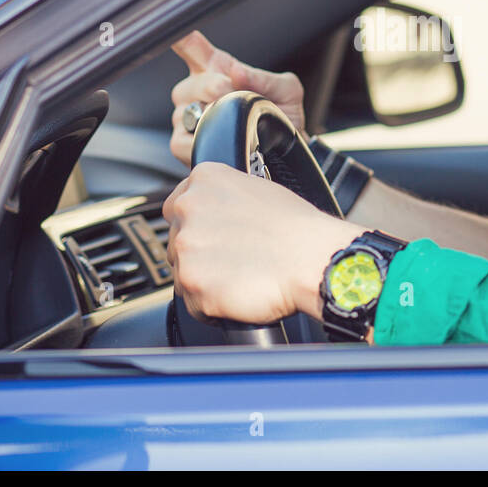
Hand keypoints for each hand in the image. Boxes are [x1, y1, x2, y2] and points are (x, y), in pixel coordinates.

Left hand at [163, 162, 362, 325]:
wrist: (313, 259)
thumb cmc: (297, 228)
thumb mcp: (257, 188)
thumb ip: (222, 196)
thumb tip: (213, 211)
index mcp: (204, 180)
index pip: (175, 207)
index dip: (194, 226)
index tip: (211, 237)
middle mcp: (188, 208)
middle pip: (174, 242)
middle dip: (199, 255)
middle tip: (232, 260)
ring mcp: (187, 247)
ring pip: (181, 273)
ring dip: (205, 281)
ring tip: (240, 276)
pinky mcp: (192, 283)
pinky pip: (193, 303)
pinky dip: (212, 306)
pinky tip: (238, 293)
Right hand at [169, 30, 306, 165]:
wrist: (286, 153)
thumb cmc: (282, 116)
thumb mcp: (286, 91)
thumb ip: (264, 79)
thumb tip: (237, 72)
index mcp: (219, 69)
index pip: (191, 47)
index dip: (180, 39)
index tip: (174, 33)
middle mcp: (198, 91)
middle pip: (189, 84)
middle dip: (209, 88)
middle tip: (231, 94)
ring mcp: (189, 117)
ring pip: (183, 112)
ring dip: (208, 116)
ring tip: (230, 122)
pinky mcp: (185, 144)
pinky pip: (179, 141)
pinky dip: (198, 140)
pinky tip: (216, 138)